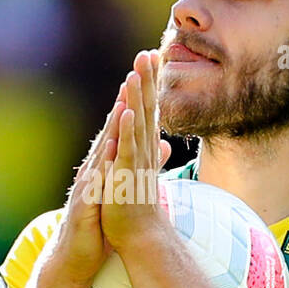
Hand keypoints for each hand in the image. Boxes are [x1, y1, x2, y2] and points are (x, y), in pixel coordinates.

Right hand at [46, 88, 124, 287]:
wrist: (75, 258)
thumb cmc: (98, 226)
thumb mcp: (119, 195)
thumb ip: (135, 168)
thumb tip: (157, 148)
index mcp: (103, 168)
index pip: (118, 132)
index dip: (130, 105)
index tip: (142, 79)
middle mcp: (93, 171)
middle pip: (109, 133)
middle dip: (120, 105)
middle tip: (132, 76)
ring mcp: (87, 186)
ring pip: (101, 152)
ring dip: (111, 129)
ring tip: (123, 104)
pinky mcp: (85, 205)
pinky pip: (95, 183)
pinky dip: (104, 166)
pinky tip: (112, 152)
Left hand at [100, 49, 172, 251]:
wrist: (140, 235)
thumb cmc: (139, 205)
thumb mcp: (143, 172)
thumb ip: (151, 153)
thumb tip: (161, 141)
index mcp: (145, 147)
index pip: (149, 109)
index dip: (151, 83)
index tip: (152, 57)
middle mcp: (144, 150)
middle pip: (147, 109)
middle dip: (147, 80)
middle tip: (148, 52)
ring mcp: (137, 162)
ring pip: (138, 123)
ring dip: (138, 97)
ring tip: (137, 72)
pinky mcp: (126, 175)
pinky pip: (128, 149)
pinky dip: (128, 130)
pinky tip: (128, 112)